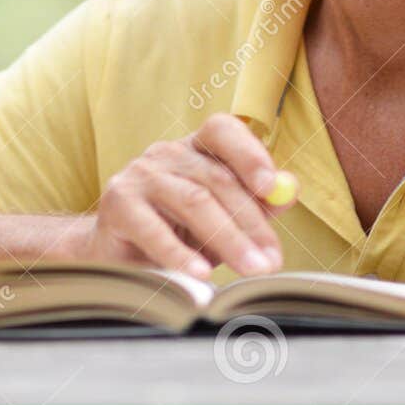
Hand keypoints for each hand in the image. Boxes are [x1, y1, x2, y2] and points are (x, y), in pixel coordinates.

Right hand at [69, 114, 294, 278]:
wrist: (116, 253)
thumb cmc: (176, 232)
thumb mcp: (220, 219)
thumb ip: (254, 204)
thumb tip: (289, 192)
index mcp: (194, 148)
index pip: (222, 131)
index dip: (248, 153)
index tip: (270, 186)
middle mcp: (166, 153)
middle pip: (217, 178)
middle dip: (251, 223)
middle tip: (272, 260)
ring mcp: (140, 175)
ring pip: (194, 201)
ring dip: (229, 239)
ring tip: (252, 269)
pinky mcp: (118, 204)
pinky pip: (154, 229)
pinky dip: (180, 253)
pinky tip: (202, 274)